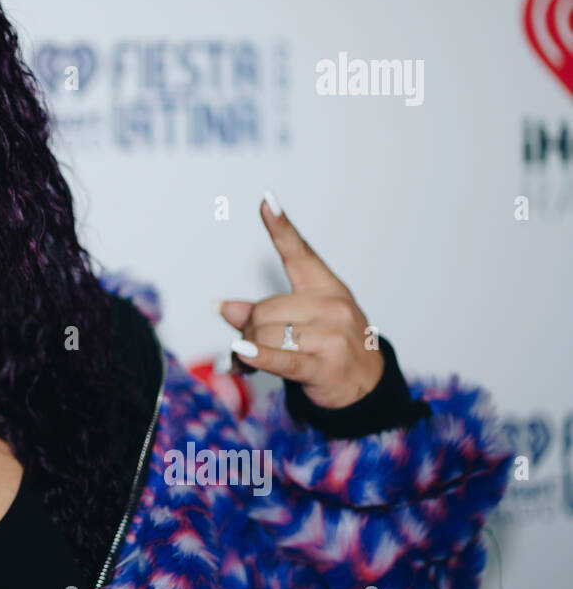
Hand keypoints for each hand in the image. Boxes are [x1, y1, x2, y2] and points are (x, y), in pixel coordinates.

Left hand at [216, 190, 383, 409]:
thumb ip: (262, 312)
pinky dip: (257, 356)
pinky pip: (279, 358)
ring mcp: (331, 336)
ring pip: (264, 333)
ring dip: (250, 350)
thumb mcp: (302, 322)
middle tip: (255, 346)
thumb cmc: (330, 348)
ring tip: (255, 361)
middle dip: (250, 329)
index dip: (281, 226)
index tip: (266, 201)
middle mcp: (332, 306)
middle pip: (264, 309)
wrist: (366, 387)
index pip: (299, 252)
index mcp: (326, 288)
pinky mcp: (324, 365)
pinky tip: (241, 353)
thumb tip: (221, 306)